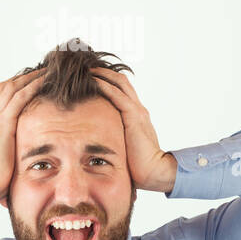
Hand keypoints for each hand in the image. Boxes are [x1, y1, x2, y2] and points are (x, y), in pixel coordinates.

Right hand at [0, 68, 46, 204]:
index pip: (2, 99)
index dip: (16, 87)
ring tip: (45, 71)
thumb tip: (24, 151)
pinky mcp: (3, 126)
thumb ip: (11, 149)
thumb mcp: (4, 157)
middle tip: (41, 70)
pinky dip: (31, 88)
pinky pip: (18, 100)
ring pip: (11, 88)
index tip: (30, 80)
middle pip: (4, 88)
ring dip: (29, 77)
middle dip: (23, 77)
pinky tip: (43, 81)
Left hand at [91, 68, 175, 193]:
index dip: (109, 80)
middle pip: (122, 81)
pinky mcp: (133, 117)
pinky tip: (93, 81)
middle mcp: (138, 109)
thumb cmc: (138, 164)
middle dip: (104, 72)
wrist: (153, 171)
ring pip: (120, 83)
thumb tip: (97, 139)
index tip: (92, 76)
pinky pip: (117, 95)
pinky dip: (104, 85)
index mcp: (137, 115)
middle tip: (87, 67)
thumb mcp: (124, 145)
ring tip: (87, 69)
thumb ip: (115, 137)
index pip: (123, 90)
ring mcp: (137, 111)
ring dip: (103, 74)